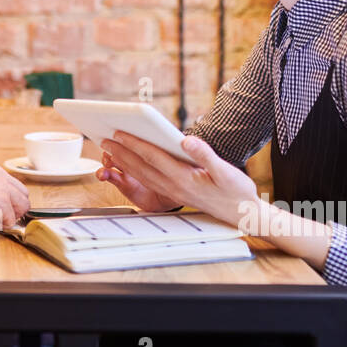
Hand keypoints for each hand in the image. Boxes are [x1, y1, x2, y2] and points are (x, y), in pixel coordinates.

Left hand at [99, 131, 258, 228]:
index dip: (134, 144)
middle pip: (142, 167)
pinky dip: (135, 172)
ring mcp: (174, 192)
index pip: (153, 157)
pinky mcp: (176, 194)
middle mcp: (175, 187)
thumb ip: (205, 155)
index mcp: (184, 178)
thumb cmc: (236, 191)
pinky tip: (129, 165)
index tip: (118, 132)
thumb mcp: (226, 171)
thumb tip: (186, 140)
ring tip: (110, 151)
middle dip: (121, 153)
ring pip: (143, 176)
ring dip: (124, 163)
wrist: (243, 214)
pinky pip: (150, 182)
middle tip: (104, 139)